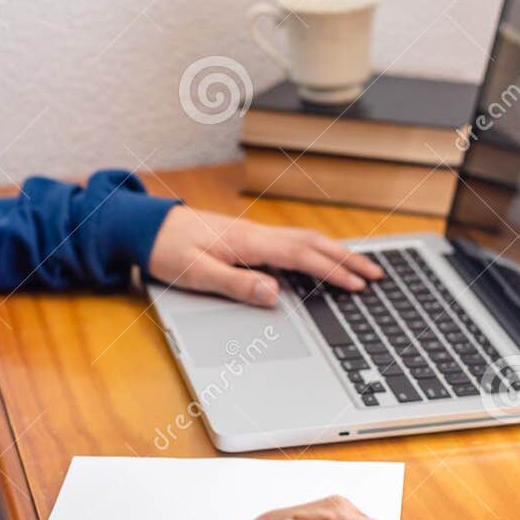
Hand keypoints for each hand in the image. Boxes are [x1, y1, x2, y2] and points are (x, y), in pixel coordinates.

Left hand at [146, 206, 382, 306]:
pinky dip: (313, 250)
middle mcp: (255, 234)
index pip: (301, 255)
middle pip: (311, 243)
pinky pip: (289, 242)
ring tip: (359, 267)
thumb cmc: (165, 250)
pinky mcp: (245, 238)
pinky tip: (319, 261)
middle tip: (377, 275)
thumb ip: (235, 284)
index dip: (333, 271)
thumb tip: (274, 293)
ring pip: (303, 240)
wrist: (142, 226)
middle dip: (346, 259)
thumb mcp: (195, 273)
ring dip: (334, 253)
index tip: (359, 285)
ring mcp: (252, 234)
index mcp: (248, 242)